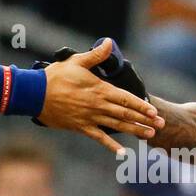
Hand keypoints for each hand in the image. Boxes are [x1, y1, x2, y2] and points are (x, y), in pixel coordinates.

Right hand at [38, 39, 162, 154]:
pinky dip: (111, 145)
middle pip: (126, 114)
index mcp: (100, 89)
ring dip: (134, 131)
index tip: (154, 111)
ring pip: (117, 126)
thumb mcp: (76, 62)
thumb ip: (96, 56)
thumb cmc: (55, 77)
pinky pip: (99, 138)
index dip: (142, 106)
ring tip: (149, 135)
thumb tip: (109, 43)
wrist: (34, 95)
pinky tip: (121, 152)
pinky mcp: (81, 127)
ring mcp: (90, 118)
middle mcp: (98, 105)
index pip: (126, 99)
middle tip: (161, 125)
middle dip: (145, 120)